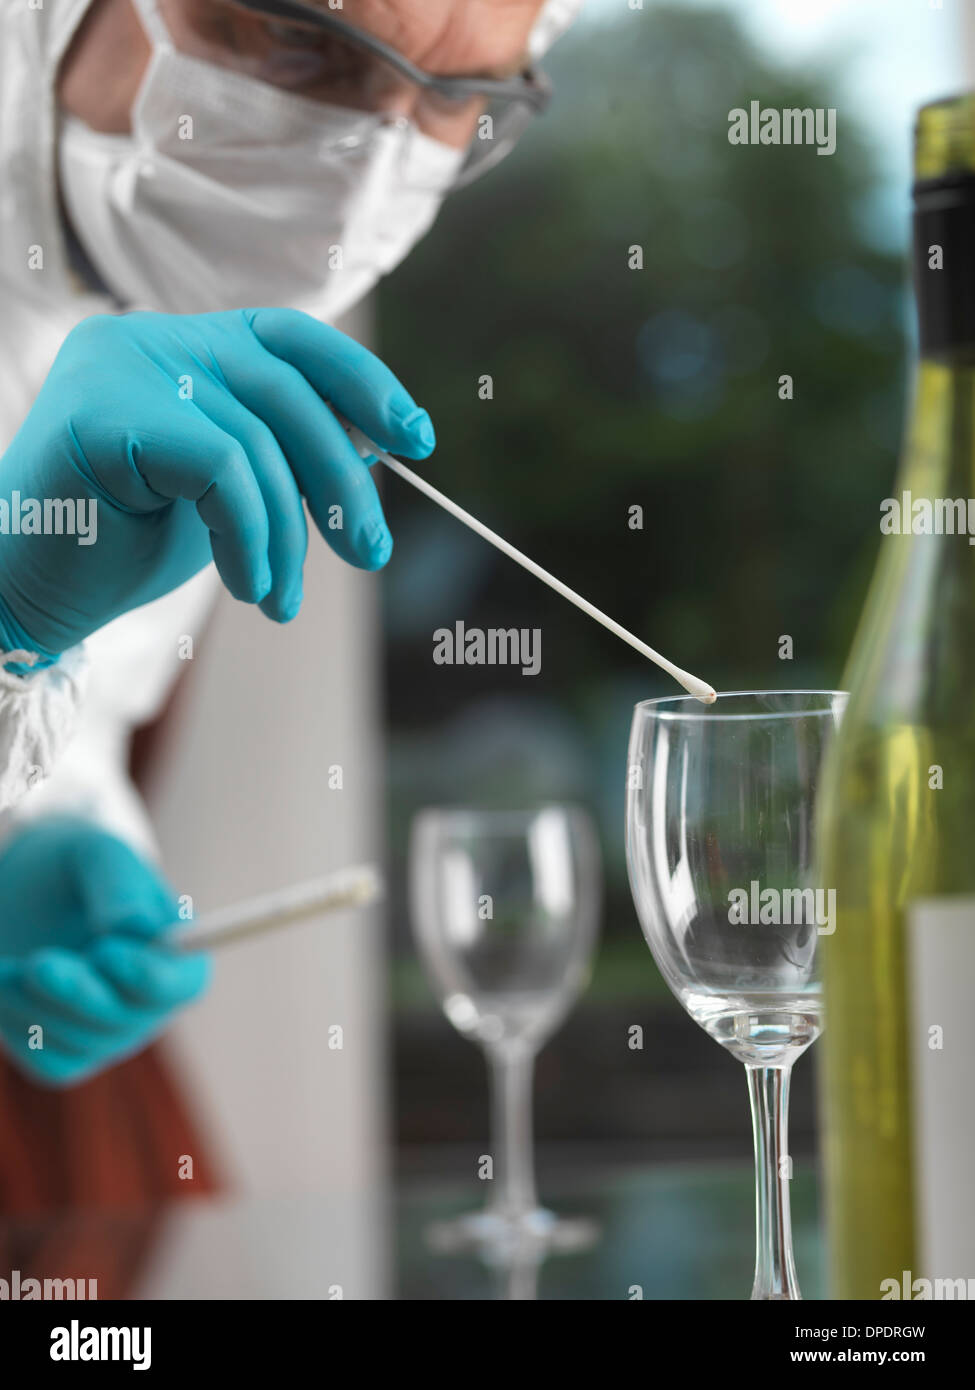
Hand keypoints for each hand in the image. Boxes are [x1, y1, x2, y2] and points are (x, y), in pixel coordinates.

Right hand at [0, 308, 435, 656]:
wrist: (28, 593)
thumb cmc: (126, 544)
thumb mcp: (230, 492)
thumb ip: (285, 453)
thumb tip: (376, 443)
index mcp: (185, 344)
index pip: (294, 339)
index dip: (365, 383)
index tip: (415, 440)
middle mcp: (151, 337)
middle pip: (287, 389)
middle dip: (341, 480)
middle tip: (369, 553)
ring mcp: (120, 364)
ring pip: (256, 438)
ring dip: (286, 534)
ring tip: (278, 597)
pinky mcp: (100, 410)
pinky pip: (218, 466)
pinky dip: (249, 533)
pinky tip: (246, 583)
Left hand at [0, 816, 209, 1085]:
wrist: (33, 890)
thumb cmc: (79, 866)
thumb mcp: (100, 856)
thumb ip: (121, 888)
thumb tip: (137, 930)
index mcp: (178, 955)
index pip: (181, 983)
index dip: (149, 976)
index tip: (108, 951)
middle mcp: (150, 1004)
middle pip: (126, 1020)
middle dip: (80, 994)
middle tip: (41, 964)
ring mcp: (109, 1035)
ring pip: (80, 1040)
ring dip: (36, 1001)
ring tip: (4, 963)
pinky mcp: (67, 1054)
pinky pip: (46, 1057)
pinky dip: (17, 1020)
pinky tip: (2, 979)